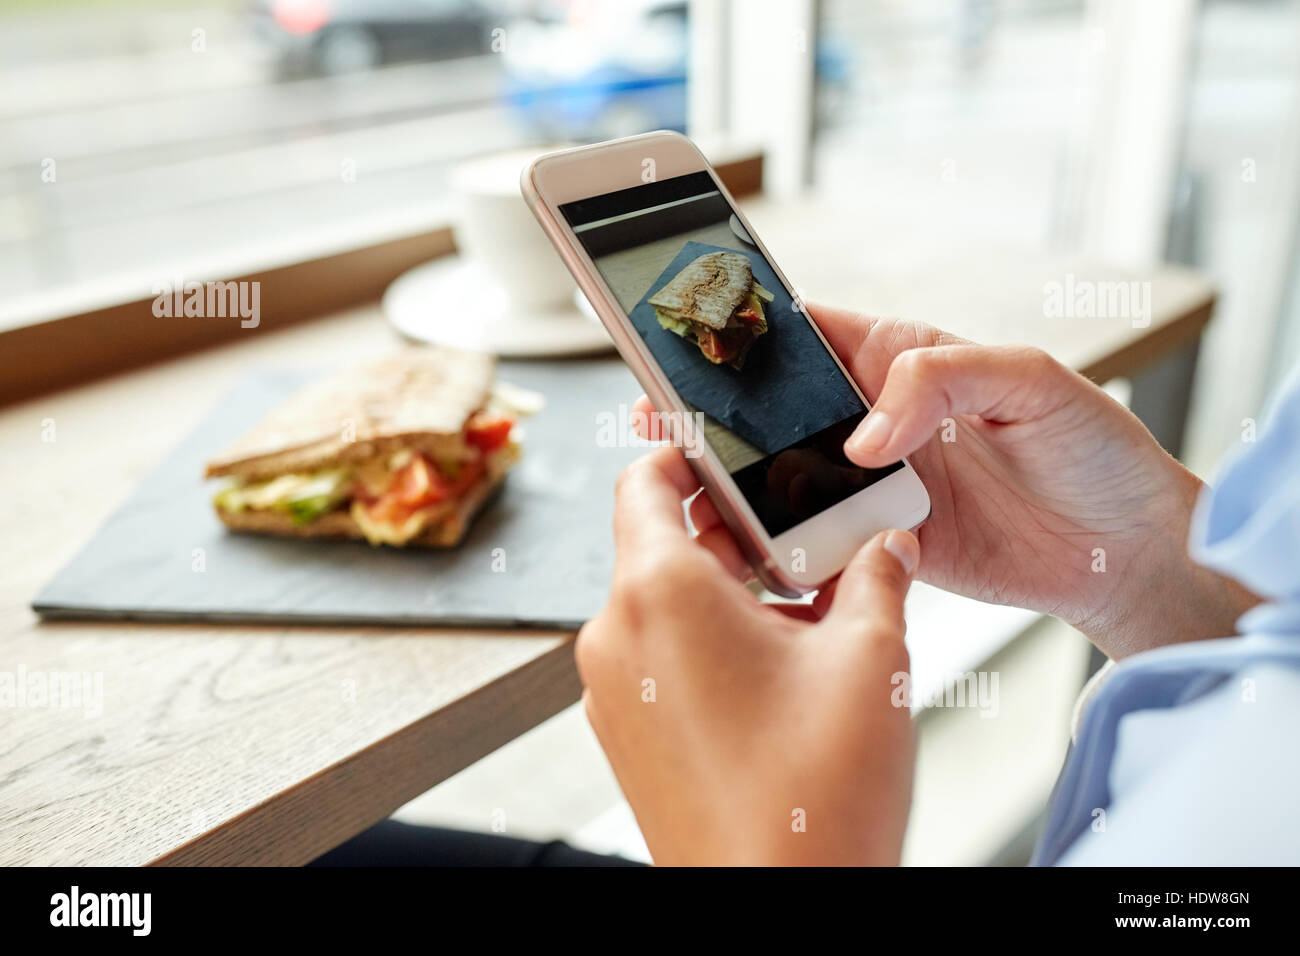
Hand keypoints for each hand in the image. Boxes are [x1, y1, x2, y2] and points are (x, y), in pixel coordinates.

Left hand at [578, 447, 919, 864]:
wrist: (780, 911)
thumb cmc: (812, 801)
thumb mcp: (872, 661)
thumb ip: (880, 578)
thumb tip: (890, 544)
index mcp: (659, 592)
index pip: (644, 478)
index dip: (685, 448)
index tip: (726, 442)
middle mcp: (618, 635)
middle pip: (660, 541)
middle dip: (735, 529)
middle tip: (804, 527)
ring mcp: (615, 692)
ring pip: (665, 602)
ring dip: (731, 588)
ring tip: (810, 605)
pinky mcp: (629, 735)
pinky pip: (661, 656)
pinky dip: (711, 639)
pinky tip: (784, 663)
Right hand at [632, 307, 1256, 657]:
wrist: (1126, 551)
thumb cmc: (1092, 448)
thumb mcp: (1032, 381)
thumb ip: (941, 380)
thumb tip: (861, 437)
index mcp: (899, 358)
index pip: (802, 332)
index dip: (740, 332)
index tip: (685, 340)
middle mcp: (873, 419)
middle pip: (772, 411)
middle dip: (711, 415)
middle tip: (659, 425)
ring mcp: (871, 483)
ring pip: (779, 479)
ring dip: (732, 488)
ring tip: (684, 495)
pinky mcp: (879, 543)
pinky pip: (812, 543)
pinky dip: (775, 550)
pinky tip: (741, 554)